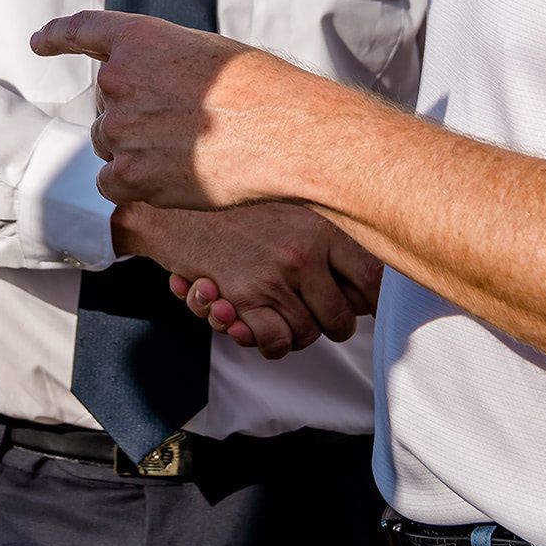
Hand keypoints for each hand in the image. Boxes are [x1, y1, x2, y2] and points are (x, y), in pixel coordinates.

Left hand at [31, 9, 353, 213]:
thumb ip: (164, 66)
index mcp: (139, 39)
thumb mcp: (207, 54)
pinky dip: (134, 185)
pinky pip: (111, 182)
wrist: (282, 132)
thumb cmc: (261, 91)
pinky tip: (173, 179)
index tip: (40, 41)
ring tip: (190, 151)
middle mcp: (120, 79)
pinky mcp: (129, 173)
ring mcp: (121, 128)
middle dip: (132, 117)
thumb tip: (151, 93)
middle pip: (104, 106)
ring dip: (136, 151)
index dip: (58, 36)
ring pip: (109, 145)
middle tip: (181, 127)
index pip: (84, 30)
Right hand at [113, 201, 380, 360]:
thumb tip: (366, 253)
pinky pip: (277, 342)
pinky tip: (261, 324)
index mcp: (320, 225)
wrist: (174, 207)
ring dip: (297, 335)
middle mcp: (303, 251)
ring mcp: (274, 276)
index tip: (363, 305)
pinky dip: (271, 342)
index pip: (372, 277)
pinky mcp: (244, 296)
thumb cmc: (232, 204)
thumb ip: (326, 230)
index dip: (371, 300)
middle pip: (342, 316)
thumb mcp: (291, 203)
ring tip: (284, 318)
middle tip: (320, 318)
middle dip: (332, 326)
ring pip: (308, 334)